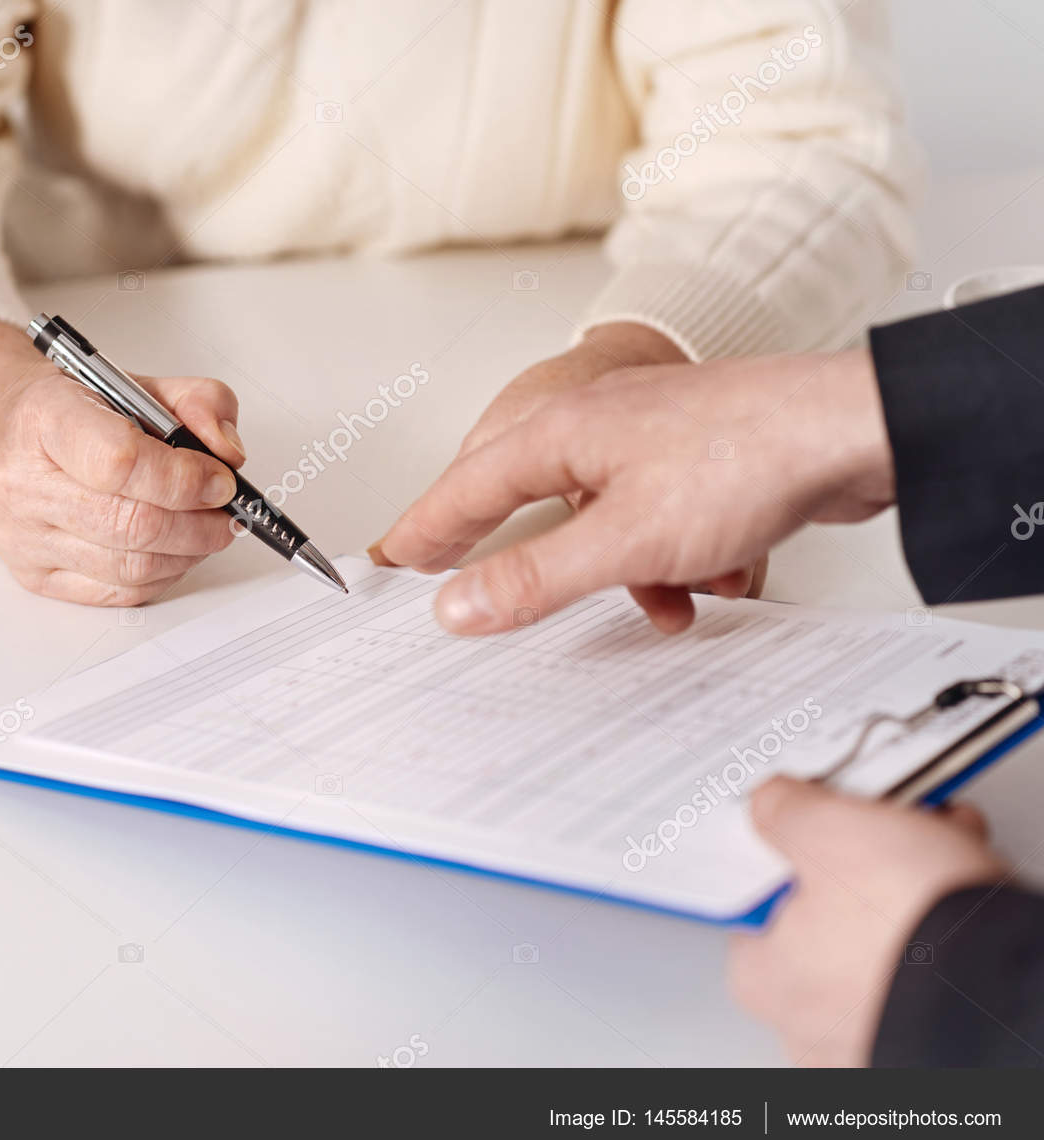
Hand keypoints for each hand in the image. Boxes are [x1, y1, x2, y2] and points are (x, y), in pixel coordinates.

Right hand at [0, 321, 244, 605]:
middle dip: (199, 524)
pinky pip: (116, 593)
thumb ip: (197, 402)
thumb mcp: (131, 381)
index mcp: (46, 419)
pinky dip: (160, 577)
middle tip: (226, 513)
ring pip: (130, 568)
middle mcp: (24, 483)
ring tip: (206, 530)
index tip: (218, 478)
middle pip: (132, 524)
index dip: (184, 478)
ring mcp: (24, 537)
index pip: (121, 462)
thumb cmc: (62, 410)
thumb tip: (229, 453)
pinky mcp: (34, 576)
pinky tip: (173, 552)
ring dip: (187, 554)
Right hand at [374, 347, 894, 634]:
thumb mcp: (622, 539)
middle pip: (527, 496)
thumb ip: (533, 578)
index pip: (466, 487)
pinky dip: (672, 558)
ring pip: (601, 518)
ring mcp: (649, 439)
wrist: (858, 430)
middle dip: (522, 555)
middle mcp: (598, 425)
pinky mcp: (697, 460)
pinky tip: (708, 581)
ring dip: (624, 572)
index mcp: (560, 430)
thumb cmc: (750, 457)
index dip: (425, 529)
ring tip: (659, 602)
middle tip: (467, 584)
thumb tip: (457, 605)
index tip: (391, 559)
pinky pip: (655, 521)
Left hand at [729, 778, 1004, 1065]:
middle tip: (887, 822)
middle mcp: (813, 1018)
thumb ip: (784, 811)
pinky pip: (934, 955)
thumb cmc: (907, 928)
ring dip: (915, 876)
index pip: (755, 901)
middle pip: (828, 910)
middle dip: (864, 857)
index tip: (812, 820)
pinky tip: (967, 872)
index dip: (787, 849)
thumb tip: (771, 802)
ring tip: (941, 834)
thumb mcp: (826, 832)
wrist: (1006, 986)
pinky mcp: (937, 1027)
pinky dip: (949, 913)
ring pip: (887, 927)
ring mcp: (877, 1028)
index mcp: (766, 977)